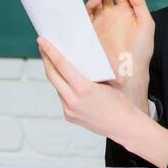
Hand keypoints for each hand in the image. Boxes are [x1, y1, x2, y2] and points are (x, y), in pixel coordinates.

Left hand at [38, 36, 167, 167]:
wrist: (125, 126)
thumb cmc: (120, 104)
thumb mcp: (107, 82)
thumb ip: (92, 73)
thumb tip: (82, 61)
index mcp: (83, 88)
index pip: (61, 65)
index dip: (50, 51)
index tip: (42, 41)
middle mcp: (72, 100)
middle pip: (52, 75)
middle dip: (46, 60)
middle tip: (43, 48)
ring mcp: (69, 110)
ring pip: (57, 87)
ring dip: (55, 75)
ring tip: (55, 64)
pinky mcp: (69, 116)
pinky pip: (63, 98)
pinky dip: (64, 89)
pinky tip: (69, 84)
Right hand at [84, 0, 153, 102]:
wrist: (130, 71)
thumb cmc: (141, 51)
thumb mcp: (147, 24)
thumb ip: (139, 4)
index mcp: (127, 11)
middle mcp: (113, 14)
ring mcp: (101, 21)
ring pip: (95, 0)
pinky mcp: (92, 30)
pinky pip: (86, 13)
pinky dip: (89, 5)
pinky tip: (95, 4)